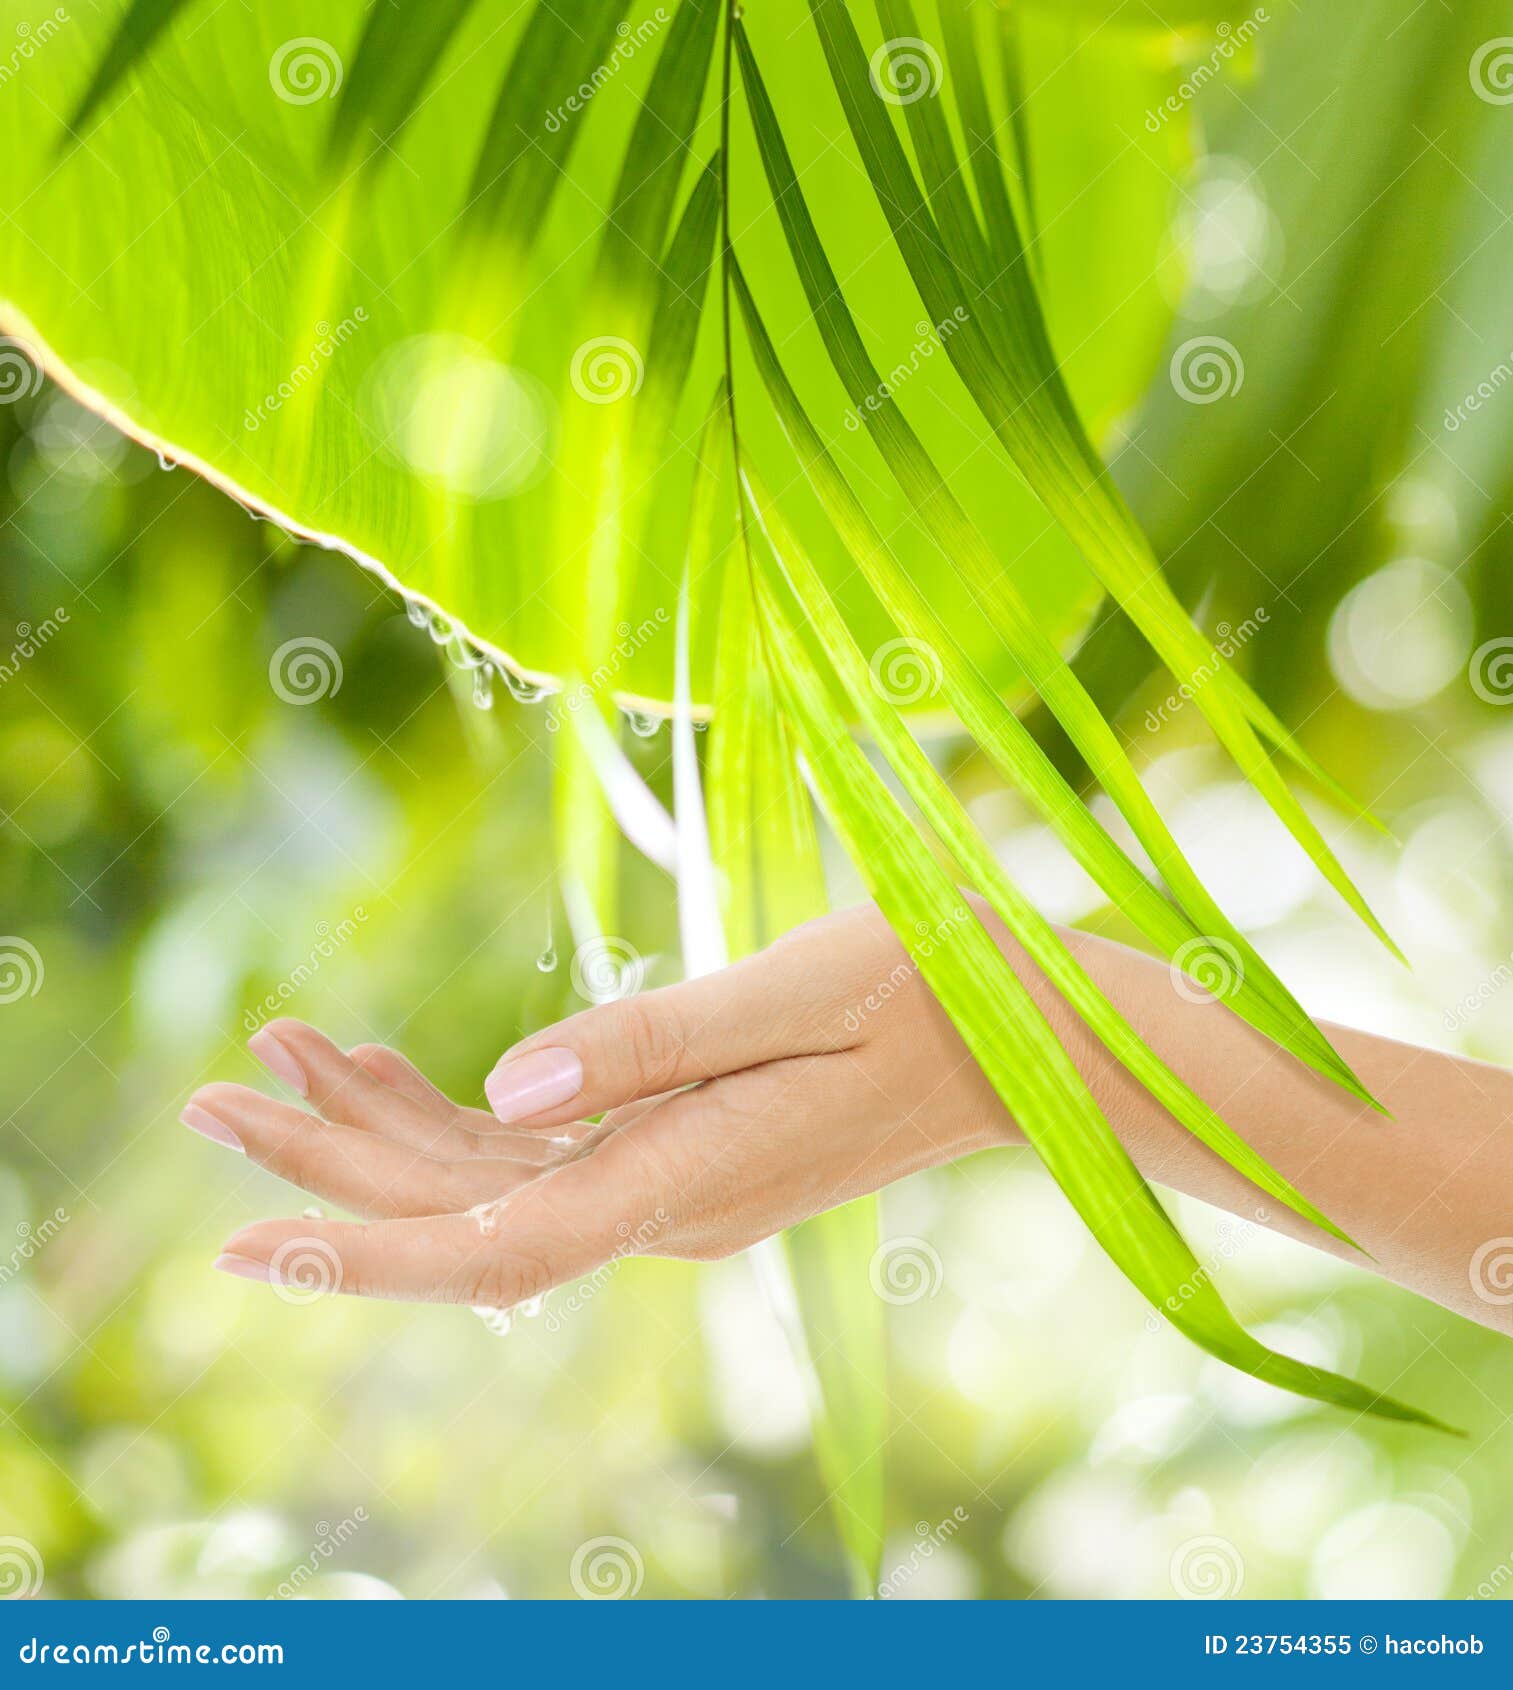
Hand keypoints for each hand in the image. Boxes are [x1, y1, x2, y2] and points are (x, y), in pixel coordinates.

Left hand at [192, 904, 1013, 1306]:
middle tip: (206, 1099)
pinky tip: (393, 1069)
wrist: (1028, 1041)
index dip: (363, 1242)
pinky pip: (542, 1154)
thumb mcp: (792, 989)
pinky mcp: (682, 1153)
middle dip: (331, 1165)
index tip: (244, 1236)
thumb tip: (500, 1085)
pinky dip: (455, 1117)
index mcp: (689, 1178)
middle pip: (465, 1210)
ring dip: (381, 1131)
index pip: (495, 1239)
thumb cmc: (932, 988)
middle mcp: (666, 1207)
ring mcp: (673, 1189)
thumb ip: (650, 1045)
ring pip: (492, 1182)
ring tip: (278, 1057)